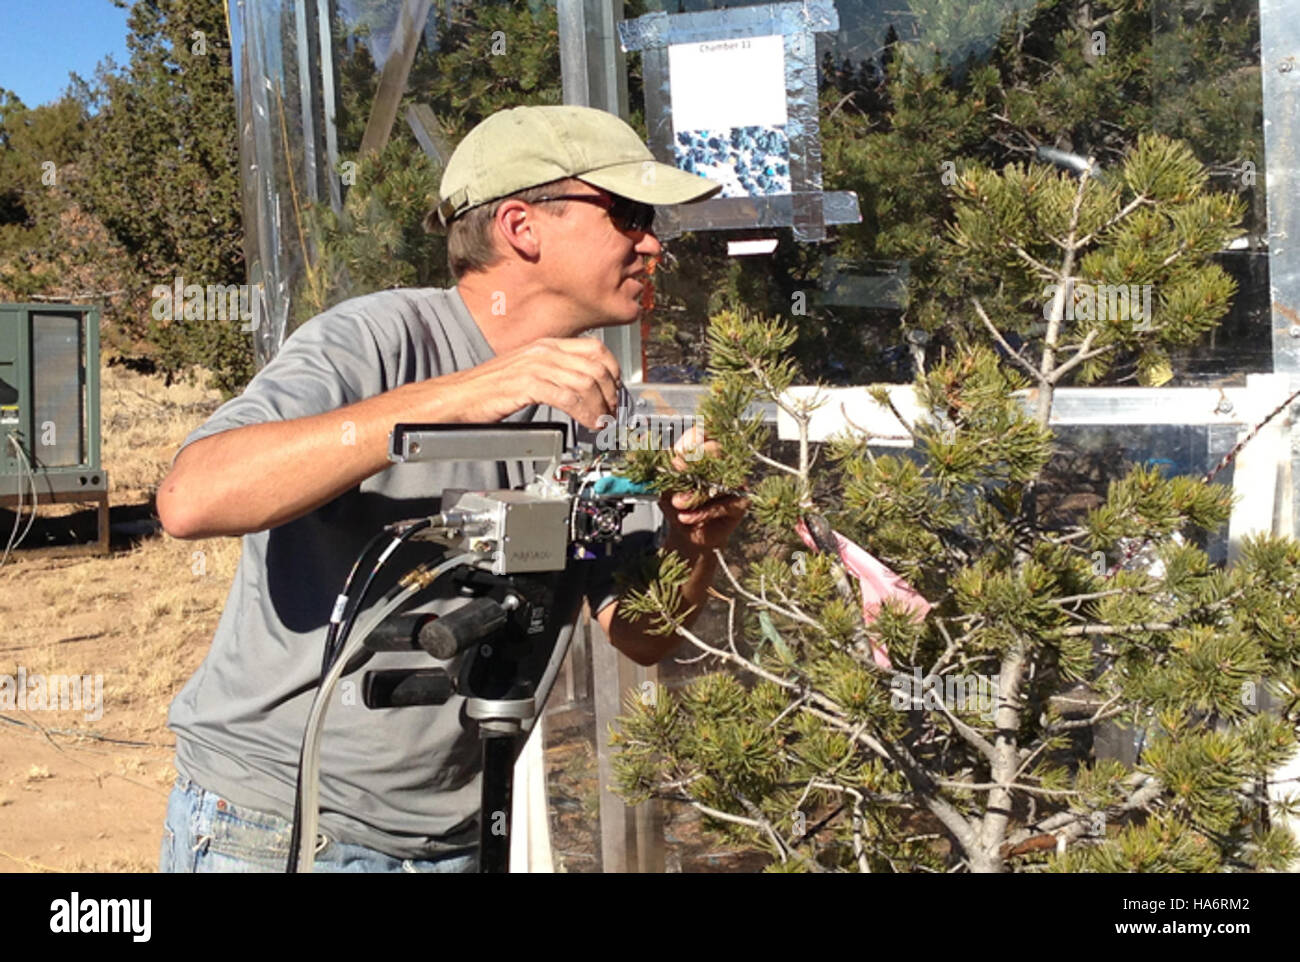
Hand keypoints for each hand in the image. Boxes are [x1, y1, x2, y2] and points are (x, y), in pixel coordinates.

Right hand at [426, 337, 620, 429]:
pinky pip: (568, 397)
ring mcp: (535, 366)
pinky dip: (585, 412)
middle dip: (611, 393)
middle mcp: (544, 351)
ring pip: (585, 382)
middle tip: (613, 413)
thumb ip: (554, 373)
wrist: (457, 396)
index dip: (613, 372)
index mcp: (547, 345)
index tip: (616, 392)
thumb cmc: (488, 389)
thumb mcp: (527, 371)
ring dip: (601, 406)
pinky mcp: (527, 385)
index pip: (595, 348)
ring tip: (603, 422)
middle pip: (596, 366)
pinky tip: (588, 424)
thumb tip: (582, 387)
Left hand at [660, 426, 747, 551]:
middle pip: (717, 449)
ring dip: (694, 493)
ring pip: (719, 479)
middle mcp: (723, 461)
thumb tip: (672, 459)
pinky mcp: (741, 502)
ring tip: (676, 503)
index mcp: (703, 450)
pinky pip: (723, 504)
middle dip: (693, 461)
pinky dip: (702, 512)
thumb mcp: (664, 484)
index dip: (692, 437)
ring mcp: (735, 480)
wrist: (685, 534)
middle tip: (675, 470)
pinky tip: (686, 517)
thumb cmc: (677, 504)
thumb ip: (666, 470)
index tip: (678, 449)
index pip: (705, 431)